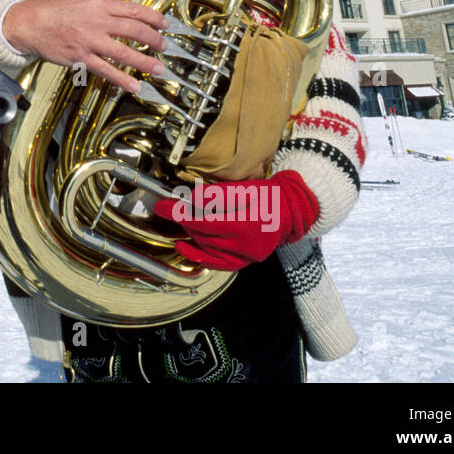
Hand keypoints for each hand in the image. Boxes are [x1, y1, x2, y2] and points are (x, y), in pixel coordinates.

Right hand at [2, 0, 168, 92]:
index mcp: (98, 5)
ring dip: (144, 61)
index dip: (153, 17)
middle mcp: (97, 22)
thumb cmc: (49, 8)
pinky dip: (121, 79)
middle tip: (164, 47)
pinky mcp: (80, 58)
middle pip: (134, 30)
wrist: (27, 24)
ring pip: (123, 52)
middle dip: (154, 39)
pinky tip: (133, 85)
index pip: (133, 10)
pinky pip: (105, 70)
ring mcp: (89, 41)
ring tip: (158, 68)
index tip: (164, 24)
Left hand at [151, 172, 318, 270]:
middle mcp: (247, 246)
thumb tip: (192, 199)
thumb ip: (219, 195)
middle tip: (168, 209)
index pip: (204, 221)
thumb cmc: (269, 196)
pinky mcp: (245, 262)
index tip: (163, 206)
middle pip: (204, 235)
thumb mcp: (246, 189)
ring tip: (179, 221)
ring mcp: (246, 257)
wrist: (290, 212)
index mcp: (248, 225)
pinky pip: (217, 264)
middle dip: (182, 221)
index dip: (180, 214)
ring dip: (189, 235)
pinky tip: (185, 247)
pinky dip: (199, 257)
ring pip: (207, 249)